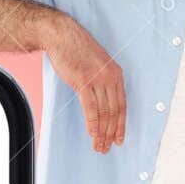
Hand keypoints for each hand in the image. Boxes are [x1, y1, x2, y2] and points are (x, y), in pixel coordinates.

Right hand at [45, 15, 126, 150]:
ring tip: (99, 146)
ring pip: (104, 112)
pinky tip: (93, 134)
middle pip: (114, 112)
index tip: (118, 139)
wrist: (62, 35)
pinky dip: (93, 122)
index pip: (122, 105)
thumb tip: (101, 100)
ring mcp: (98, 79)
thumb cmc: (76, 50)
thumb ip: (102, 82)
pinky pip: (91, 107)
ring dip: (102, 132)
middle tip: (107, 148)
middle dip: (111, 133)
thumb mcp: (96, 65)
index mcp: (116, 74)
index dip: (121, 125)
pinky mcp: (84, 81)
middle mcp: (110, 78)